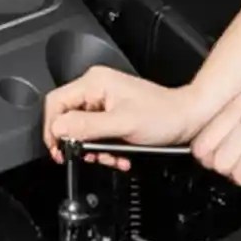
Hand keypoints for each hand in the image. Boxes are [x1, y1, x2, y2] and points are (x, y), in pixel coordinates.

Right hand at [43, 66, 211, 169]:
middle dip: (78, 143)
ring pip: (80, 130)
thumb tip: (60, 129)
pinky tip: (117, 154)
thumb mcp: (123, 123)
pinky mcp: (111, 113)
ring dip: (93, 150)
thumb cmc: (164, 115)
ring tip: (111, 157)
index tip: (60, 149)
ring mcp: (103, 101)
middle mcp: (96, 88)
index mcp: (94, 83)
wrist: (187, 119)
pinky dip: (104, 148)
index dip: (53, 128)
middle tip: (88, 156)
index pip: (56, 103)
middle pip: (66, 118)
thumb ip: (88, 126)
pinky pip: (95, 133)